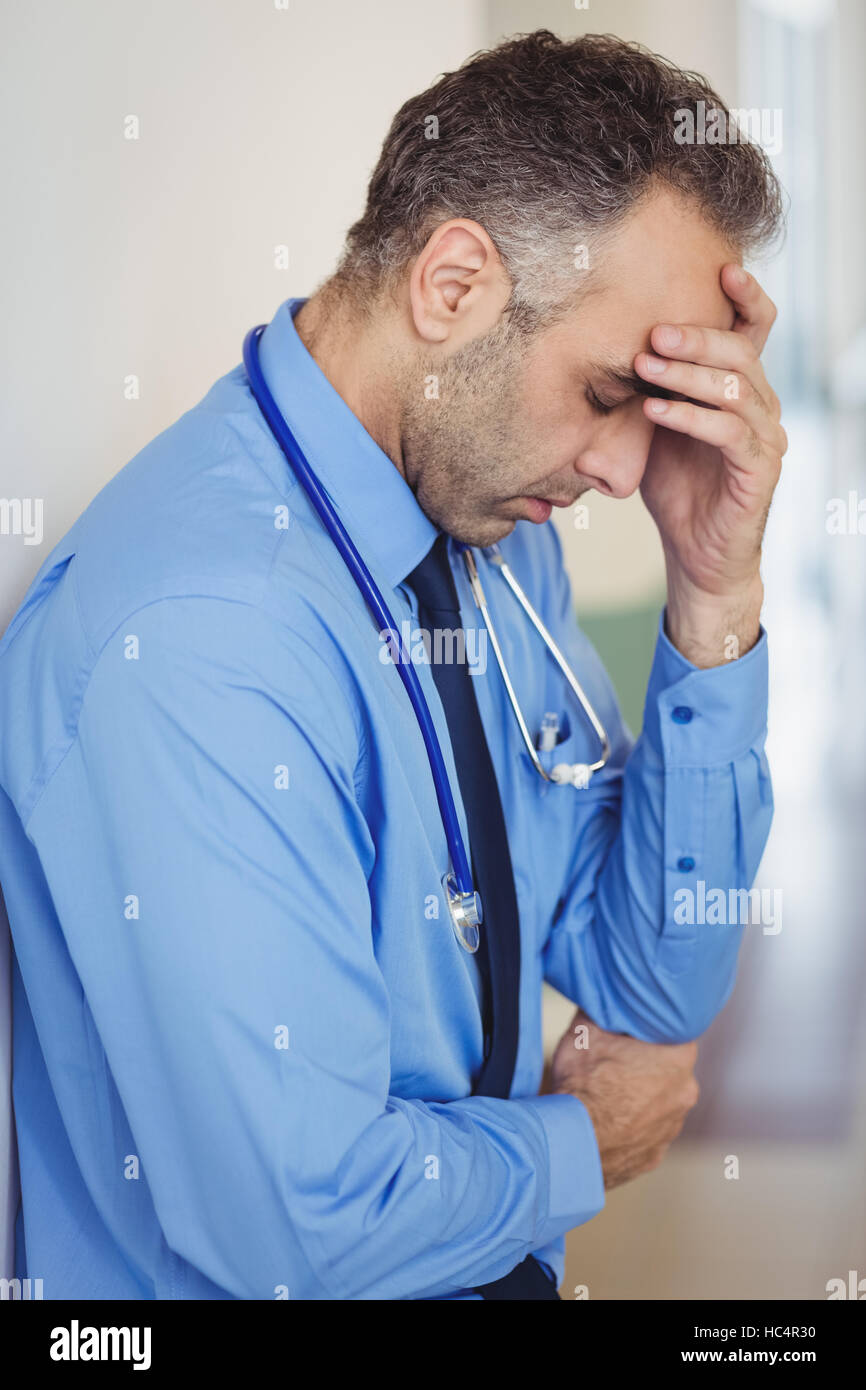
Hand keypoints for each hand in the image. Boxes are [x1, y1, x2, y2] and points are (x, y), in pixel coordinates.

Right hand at [550, 1009, 699, 1189]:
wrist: (571, 1140)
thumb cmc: (583, 1084)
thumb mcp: (586, 1029)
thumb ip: (604, 1009)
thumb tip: (603, 995)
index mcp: (677, 1056)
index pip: (675, 1031)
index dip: (652, 1029)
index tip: (634, 1030)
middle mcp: (685, 1092)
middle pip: (669, 1068)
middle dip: (646, 1064)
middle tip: (614, 1061)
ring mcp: (671, 1127)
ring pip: (659, 1102)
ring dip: (640, 1097)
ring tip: (607, 1094)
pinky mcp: (655, 1155)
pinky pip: (646, 1132)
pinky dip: (631, 1126)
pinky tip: (607, 1120)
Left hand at [635, 264, 786, 666]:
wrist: (697, 556)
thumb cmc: (675, 488)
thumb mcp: (652, 429)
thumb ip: (640, 389)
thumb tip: (587, 352)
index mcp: (740, 388)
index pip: (754, 331)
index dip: (745, 297)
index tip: (720, 268)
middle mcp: (761, 407)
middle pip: (741, 353)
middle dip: (696, 337)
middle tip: (653, 332)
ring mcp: (765, 438)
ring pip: (736, 389)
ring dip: (687, 374)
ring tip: (645, 365)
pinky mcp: (759, 471)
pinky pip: (730, 434)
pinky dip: (690, 418)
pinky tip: (655, 410)